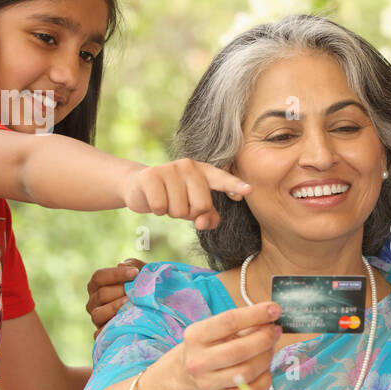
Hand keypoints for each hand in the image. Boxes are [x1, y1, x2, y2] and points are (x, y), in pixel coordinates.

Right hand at [86, 258, 144, 334]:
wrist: (156, 310)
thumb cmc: (143, 288)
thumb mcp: (140, 273)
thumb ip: (133, 265)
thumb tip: (121, 265)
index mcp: (97, 286)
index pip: (99, 277)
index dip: (116, 274)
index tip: (135, 273)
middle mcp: (93, 302)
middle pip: (101, 295)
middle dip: (120, 291)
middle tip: (136, 291)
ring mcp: (97, 319)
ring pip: (97, 314)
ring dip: (115, 308)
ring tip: (130, 303)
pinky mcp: (102, 334)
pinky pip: (100, 334)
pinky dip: (109, 330)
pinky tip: (124, 324)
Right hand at [122, 159, 250, 230]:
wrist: (140, 186)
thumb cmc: (174, 196)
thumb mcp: (195, 207)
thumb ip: (208, 216)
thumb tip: (204, 223)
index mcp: (205, 172)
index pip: (222, 180)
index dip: (235, 185)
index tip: (250, 190)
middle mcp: (190, 166)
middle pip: (201, 205)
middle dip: (190, 213)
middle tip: (179, 203)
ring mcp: (170, 168)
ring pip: (180, 210)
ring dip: (172, 212)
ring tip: (166, 200)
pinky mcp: (151, 175)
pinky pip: (161, 207)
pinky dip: (157, 210)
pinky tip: (154, 200)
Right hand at [178, 302, 281, 389]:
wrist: (186, 375)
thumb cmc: (210, 346)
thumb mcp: (217, 329)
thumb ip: (243, 322)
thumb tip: (272, 318)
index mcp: (196, 336)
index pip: (229, 322)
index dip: (256, 314)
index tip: (274, 309)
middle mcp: (198, 362)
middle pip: (239, 350)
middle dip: (264, 339)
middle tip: (274, 332)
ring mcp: (207, 384)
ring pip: (247, 372)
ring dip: (266, 358)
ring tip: (269, 350)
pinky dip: (265, 379)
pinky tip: (265, 369)